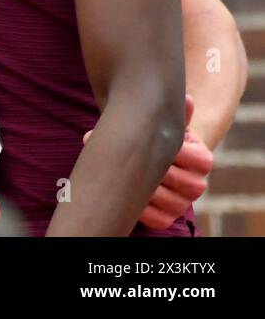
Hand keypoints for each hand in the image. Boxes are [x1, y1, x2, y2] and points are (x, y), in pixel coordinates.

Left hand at [83, 95, 210, 229]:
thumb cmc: (157, 137)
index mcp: (203, 160)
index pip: (186, 155)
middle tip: (115, 149)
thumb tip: (186, 99)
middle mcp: (198, 185)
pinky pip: (153, 218)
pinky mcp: (167, 219)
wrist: (154, 161)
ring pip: (159, 197)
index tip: (140, 136)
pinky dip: (136, 205)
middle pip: (169, 176)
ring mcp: (183, 204)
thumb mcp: (166, 123)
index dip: (162, 147)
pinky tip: (123, 189)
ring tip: (115, 167)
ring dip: (133, 183)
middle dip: (141, 163)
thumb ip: (177, 114)